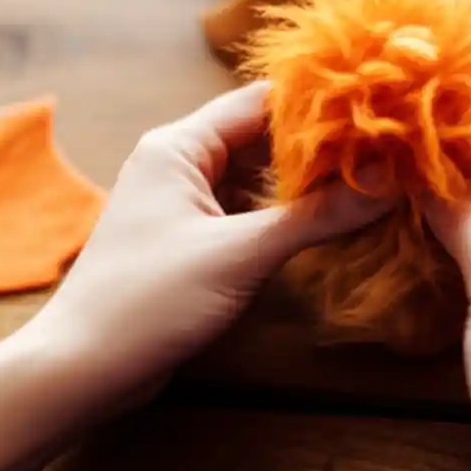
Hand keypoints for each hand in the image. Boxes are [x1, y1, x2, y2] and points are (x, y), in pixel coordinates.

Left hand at [31, 81, 394, 395]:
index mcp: (179, 145)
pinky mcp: (188, 240)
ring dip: (302, 183)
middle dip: (317, 147)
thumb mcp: (240, 254)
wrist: (82, 368)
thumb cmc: (148, 300)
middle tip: (385, 153)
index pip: (260, 102)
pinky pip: (244, 210)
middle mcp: (178, 162)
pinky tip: (323, 225)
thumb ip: (315, 217)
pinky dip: (281, 214)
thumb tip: (388, 182)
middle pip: (261, 137)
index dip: (318, 105)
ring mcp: (181, 202)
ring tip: (367, 183)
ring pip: (255, 176)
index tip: (378, 114)